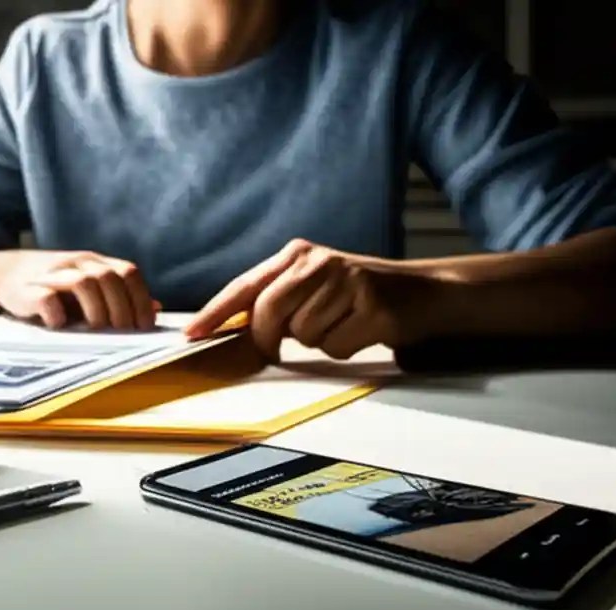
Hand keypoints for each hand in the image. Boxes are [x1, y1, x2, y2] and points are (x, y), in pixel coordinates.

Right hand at [0, 250, 159, 329]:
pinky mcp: (29, 289)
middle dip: (121, 309)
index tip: (144, 327)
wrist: (6, 272)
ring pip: (83, 283)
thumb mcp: (90, 285)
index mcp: (95, 261)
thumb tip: (157, 308)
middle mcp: (77, 262)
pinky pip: (47, 299)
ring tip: (96, 331)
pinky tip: (61, 327)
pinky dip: (58, 315)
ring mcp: (52, 274)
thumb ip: (121, 296)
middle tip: (122, 334)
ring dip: (96, 311)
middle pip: (109, 278)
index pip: (127, 273)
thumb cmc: (56, 286)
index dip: (140, 299)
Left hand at [184, 239, 443, 358]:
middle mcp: (319, 261)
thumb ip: (275, 300)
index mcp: (297, 254)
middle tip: (279, 349)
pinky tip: (362, 330)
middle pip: (270, 311)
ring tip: (342, 324)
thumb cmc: (358, 295)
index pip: (245, 285)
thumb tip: (234, 330)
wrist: (424, 291)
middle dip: (270, 338)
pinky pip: (335, 346)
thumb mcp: (313, 285)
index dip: (216, 312)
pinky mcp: (372, 305)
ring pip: (304, 335)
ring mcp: (348, 280)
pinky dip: (344, 348)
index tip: (192, 333)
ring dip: (319, 342)